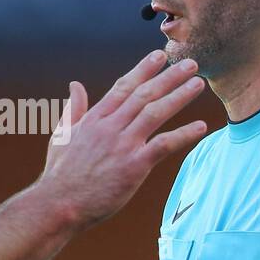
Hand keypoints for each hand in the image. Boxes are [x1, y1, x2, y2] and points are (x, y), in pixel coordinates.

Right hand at [39, 51, 206, 227]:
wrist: (58, 204)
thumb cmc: (60, 174)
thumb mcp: (62, 135)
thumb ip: (73, 109)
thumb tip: (75, 84)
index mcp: (94, 119)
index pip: (123, 87)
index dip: (143, 69)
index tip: (159, 56)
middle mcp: (110, 127)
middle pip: (144, 94)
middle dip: (168, 76)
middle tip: (190, 63)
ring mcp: (122, 145)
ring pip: (155, 112)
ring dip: (179, 96)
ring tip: (198, 84)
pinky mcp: (133, 166)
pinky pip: (163, 145)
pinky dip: (183, 135)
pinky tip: (201, 126)